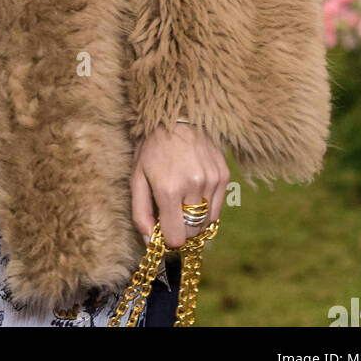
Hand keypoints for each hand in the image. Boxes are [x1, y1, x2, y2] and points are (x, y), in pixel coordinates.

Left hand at [130, 122, 228, 249]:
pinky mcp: (223, 174)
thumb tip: (150, 244)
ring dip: (195, 220)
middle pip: (193, 232)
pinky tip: (195, 194)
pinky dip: (207, 208)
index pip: (177, 238)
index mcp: (168, 190)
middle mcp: (193, 186)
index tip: (164, 232)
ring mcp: (211, 180)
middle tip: (172, 217)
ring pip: (207, 222)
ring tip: (183, 202)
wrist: (173, 116)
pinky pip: (218, 208)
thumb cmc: (151, 150)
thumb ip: (141, 214)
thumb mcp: (136, 179)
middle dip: (182, 230)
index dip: (169, 240)